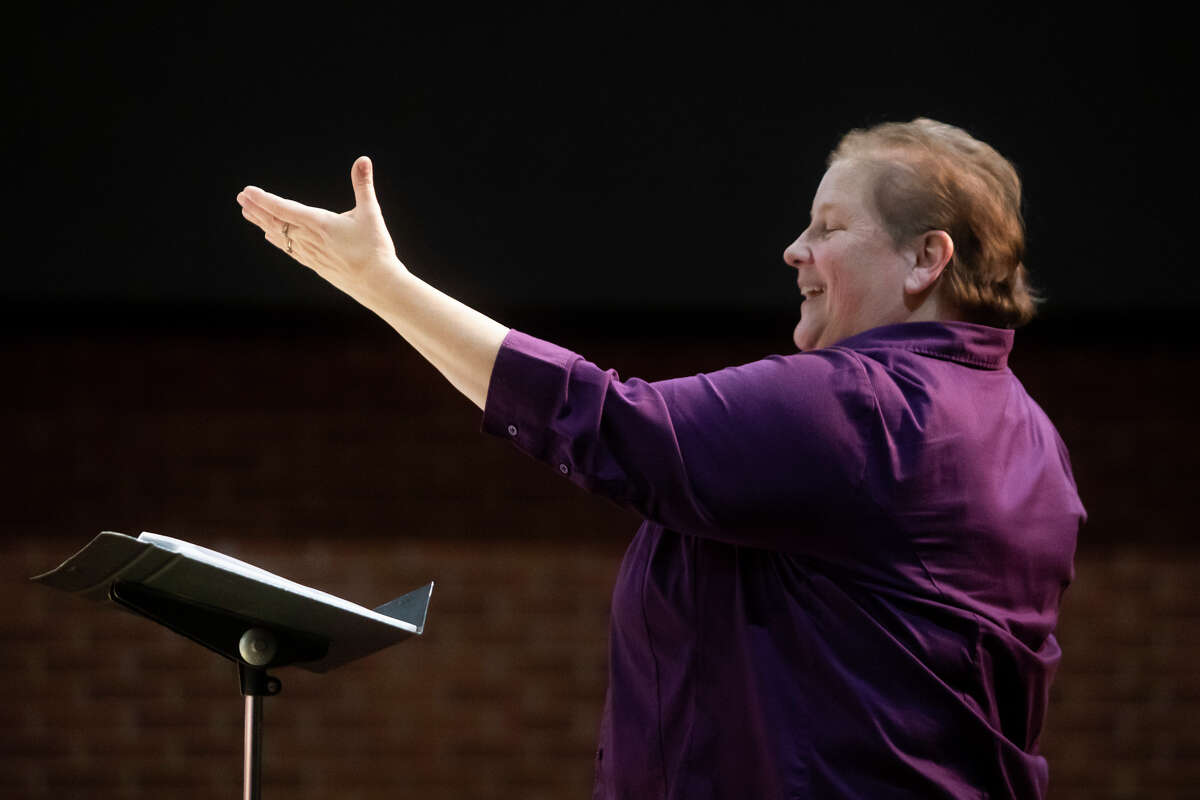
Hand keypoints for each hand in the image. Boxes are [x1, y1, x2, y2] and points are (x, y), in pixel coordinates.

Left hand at [236, 156, 405, 299]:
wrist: (376, 283)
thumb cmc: (375, 248)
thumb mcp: (371, 213)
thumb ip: (363, 185)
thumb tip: (363, 159)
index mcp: (319, 224)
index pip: (284, 209)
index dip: (264, 199)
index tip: (248, 191)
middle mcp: (309, 239)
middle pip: (275, 222)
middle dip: (257, 208)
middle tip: (241, 198)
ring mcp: (310, 253)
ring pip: (279, 235)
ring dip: (262, 222)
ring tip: (247, 213)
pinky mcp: (315, 264)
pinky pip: (289, 248)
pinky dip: (276, 239)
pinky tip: (269, 236)